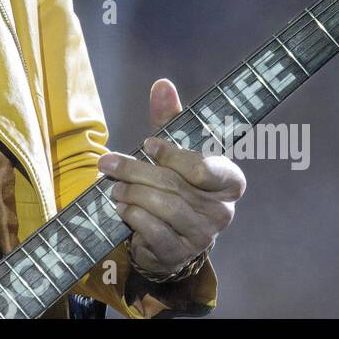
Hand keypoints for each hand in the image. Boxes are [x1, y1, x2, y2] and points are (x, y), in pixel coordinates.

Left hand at [98, 78, 245, 278]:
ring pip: (162, 207)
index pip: (205, 168)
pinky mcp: (179, 254)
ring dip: (131, 192)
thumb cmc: (175, 182)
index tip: (148, 144)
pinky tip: (122, 207)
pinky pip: (153, 230)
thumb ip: (170, 118)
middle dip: (135, 170)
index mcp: (230, 182)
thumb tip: (162, 84)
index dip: (173, 155)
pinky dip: (132, 215)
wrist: (169, 234)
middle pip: (174, 185)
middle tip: (108, 162)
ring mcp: (202, 236)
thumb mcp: (174, 150)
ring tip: (114, 186)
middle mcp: (223, 211)